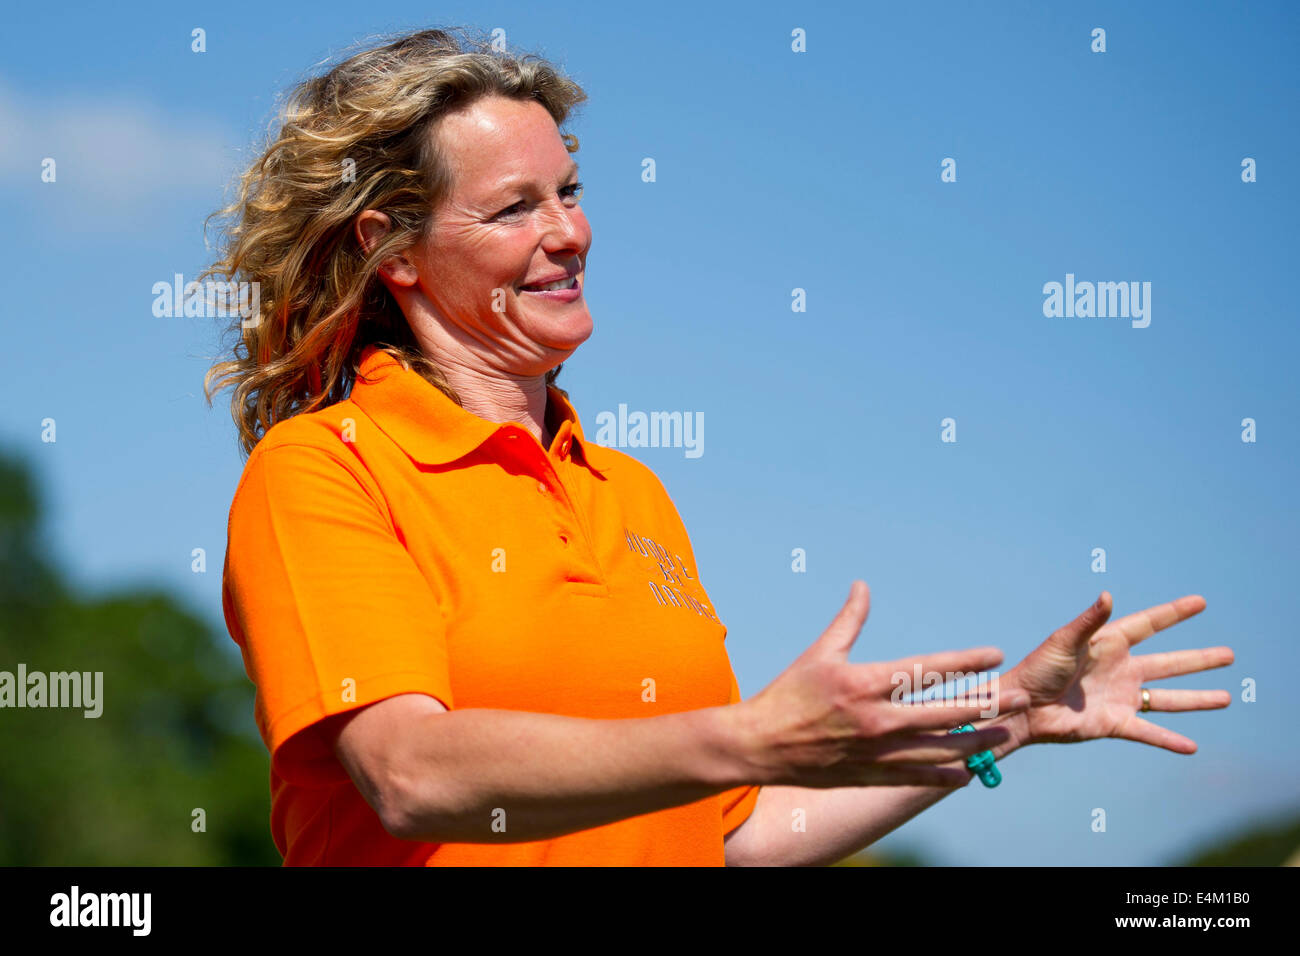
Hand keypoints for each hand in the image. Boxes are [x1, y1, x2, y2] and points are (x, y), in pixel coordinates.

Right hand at [735, 581, 1030, 788]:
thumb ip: (848, 621)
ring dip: (974, 741)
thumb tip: (863, 586)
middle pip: (943, 712)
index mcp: (864, 683)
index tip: (992, 654)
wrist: (759, 745)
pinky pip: (915, 776)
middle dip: (985, 705)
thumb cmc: (788, 694)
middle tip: (1018, 697)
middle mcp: (876, 719)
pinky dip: (943, 775)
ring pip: (937, 748)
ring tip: (1003, 734)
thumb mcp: (819, 653)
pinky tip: (967, 774)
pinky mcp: (869, 775)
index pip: (926, 670)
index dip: (964, 662)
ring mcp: (875, 751)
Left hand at [1002, 592, 1233, 752]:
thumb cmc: (1036, 669)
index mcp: (1109, 644)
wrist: (1022, 708)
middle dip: (1199, 659)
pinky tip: (1191, 746)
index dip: (1175, 613)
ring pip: (1167, 698)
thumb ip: (1088, 621)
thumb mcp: (1063, 642)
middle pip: (1170, 663)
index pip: (1149, 624)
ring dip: (1196, 699)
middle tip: (1229, 655)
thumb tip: (1108, 595)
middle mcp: (1121, 669)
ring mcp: (1120, 697)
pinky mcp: (1114, 723)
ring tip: (1226, 697)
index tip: (1200, 602)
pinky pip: (1148, 731)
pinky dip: (1169, 740)